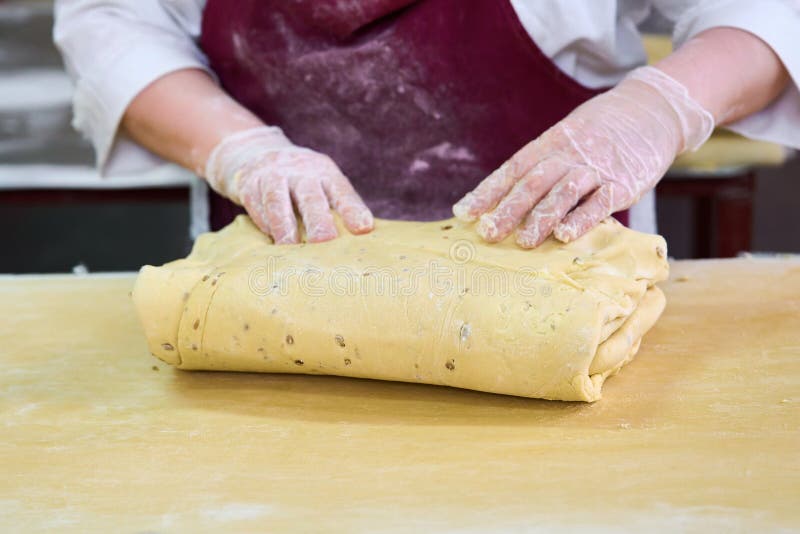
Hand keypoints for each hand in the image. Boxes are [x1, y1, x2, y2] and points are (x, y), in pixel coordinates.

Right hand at [204, 127, 373, 243]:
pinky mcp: (249, 183)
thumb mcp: (318, 182)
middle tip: (326, 241)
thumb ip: (334, 207)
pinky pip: (257, 205)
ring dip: (284, 226)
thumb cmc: (298, 180)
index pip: (341, 191)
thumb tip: (356, 243)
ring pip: (278, 201)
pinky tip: (271, 240)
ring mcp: (273, 175)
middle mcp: (301, 170)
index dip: (352, 209)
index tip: (364, 228)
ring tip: (290, 247)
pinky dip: (265, 224)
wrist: (253, 150)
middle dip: (318, 220)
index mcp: (324, 171)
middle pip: (311, 197)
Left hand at [452, 66, 713, 247]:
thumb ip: (541, 164)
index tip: (464, 212)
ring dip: (542, 218)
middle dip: (508, 210)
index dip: (488, 191)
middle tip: (487, 233)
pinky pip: (601, 202)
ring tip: (524, 242)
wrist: (654, 108)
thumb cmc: (601, 130)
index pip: (513, 168)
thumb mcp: (566, 136)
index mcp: (550, 142)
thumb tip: (503, 199)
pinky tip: (566, 235)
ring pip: (564, 192)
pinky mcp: (625, 182)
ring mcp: (598, 168)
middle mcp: (570, 154)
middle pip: (533, 182)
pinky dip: (582, 218)